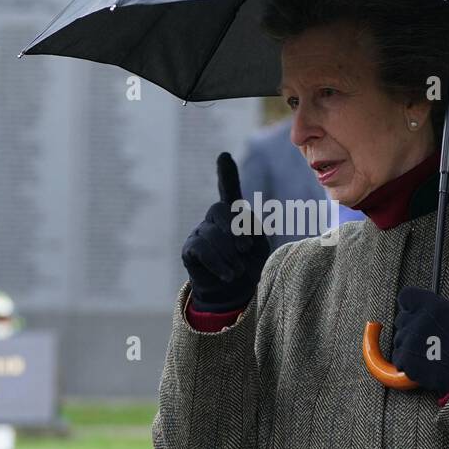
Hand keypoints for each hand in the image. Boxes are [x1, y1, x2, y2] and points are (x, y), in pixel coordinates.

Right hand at [181, 152, 270, 312]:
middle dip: (235, 228)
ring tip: (238, 271)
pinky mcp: (190, 249)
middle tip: (246, 248)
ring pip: (212, 233)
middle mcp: (214, 219)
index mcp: (234, 213)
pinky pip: (202, 249)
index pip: (228, 189)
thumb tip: (235, 231)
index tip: (223, 156)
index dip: (225, 173)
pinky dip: (218, 263)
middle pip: (220, 209)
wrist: (233, 293)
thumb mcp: (259, 246)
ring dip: (229, 254)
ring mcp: (200, 232)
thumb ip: (251, 230)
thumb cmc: (249, 265)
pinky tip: (228, 274)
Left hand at [390, 287, 448, 395]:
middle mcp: (417, 319)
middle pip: (401, 320)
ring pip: (399, 339)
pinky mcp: (404, 357)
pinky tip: (423, 362)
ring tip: (428, 352)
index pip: (405, 296)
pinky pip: (398, 357)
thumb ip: (431, 305)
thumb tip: (414, 305)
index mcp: (430, 305)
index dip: (408, 306)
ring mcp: (409, 339)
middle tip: (426, 338)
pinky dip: (407, 362)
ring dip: (408, 346)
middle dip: (410, 328)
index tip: (411, 312)